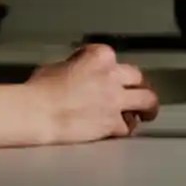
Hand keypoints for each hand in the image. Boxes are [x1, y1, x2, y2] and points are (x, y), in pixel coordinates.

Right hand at [25, 43, 159, 144]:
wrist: (37, 113)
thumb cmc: (40, 89)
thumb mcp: (58, 66)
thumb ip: (76, 67)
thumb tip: (77, 74)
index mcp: (100, 57)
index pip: (110, 56)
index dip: (105, 65)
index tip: (99, 72)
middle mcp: (113, 76)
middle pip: (137, 77)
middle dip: (137, 84)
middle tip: (137, 90)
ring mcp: (116, 100)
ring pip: (147, 101)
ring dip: (148, 106)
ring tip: (147, 112)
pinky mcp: (112, 123)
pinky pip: (128, 126)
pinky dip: (126, 127)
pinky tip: (124, 129)